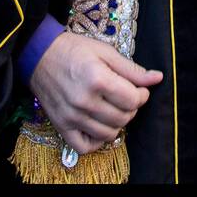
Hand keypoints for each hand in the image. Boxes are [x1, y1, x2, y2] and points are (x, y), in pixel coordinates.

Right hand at [30, 32, 162, 154]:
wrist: (39, 55)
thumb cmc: (73, 50)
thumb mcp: (105, 52)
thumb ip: (131, 69)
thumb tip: (157, 78)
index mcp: (98, 79)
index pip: (133, 100)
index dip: (142, 94)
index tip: (138, 88)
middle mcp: (84, 101)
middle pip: (124, 117)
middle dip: (131, 107)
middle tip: (125, 96)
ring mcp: (72, 116)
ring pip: (109, 133)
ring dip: (117, 122)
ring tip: (112, 108)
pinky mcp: (61, 126)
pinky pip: (85, 146)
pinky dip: (96, 140)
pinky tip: (98, 124)